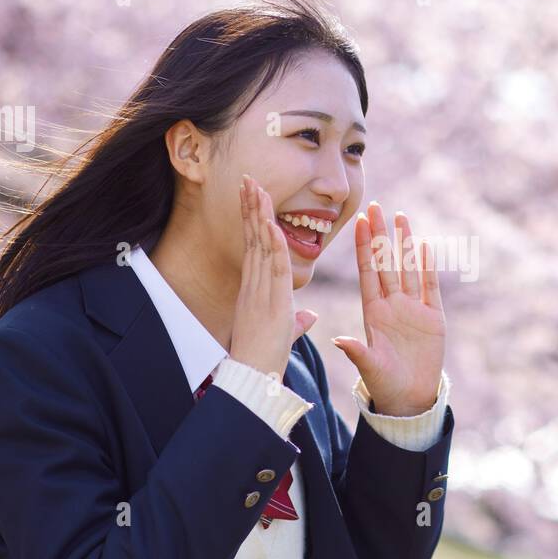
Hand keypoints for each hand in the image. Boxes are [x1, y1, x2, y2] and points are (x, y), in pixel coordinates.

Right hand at [228, 174, 317, 381]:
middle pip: (254, 239)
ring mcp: (260, 292)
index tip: (253, 197)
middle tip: (247, 179)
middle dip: (251, 208)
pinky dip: (270, 245)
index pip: (256, 247)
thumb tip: (310, 316)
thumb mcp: (286, 335)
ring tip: (255, 188)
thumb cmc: (266, 361)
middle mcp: (255, 286)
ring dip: (258, 216)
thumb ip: (296, 322)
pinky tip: (270, 224)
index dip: (255, 220)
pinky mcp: (270, 303)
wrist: (254, 379)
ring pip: (260, 246)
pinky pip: (271, 269)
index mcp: (257, 290)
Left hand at [331, 201, 445, 415]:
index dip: (363, 247)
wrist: (409, 398)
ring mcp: (413, 309)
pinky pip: (429, 287)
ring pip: (408, 268)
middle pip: (386, 262)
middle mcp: (392, 305)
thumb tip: (338, 340)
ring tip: (401, 216)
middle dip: (380, 235)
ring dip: (404, 243)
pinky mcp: (433, 318)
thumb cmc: (384, 384)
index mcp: (373, 313)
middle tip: (375, 206)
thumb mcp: (370, 367)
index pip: (367, 272)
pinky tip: (424, 246)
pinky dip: (428, 267)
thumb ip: (358, 352)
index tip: (358, 222)